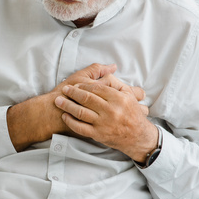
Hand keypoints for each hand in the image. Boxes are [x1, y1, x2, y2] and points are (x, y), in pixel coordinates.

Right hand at [6, 63, 144, 151]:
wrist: (52, 112)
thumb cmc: (66, 93)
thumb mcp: (80, 78)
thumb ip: (96, 71)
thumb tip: (112, 67)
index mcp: (106, 93)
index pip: (127, 91)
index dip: (136, 94)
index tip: (141, 95)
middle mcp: (107, 107)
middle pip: (129, 106)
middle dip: (138, 108)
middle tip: (146, 109)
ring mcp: (103, 120)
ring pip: (121, 119)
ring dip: (132, 118)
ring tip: (138, 117)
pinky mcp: (97, 131)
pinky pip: (112, 129)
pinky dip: (119, 128)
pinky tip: (123, 127)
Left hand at [55, 82, 157, 161]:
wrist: (138, 137)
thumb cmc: (132, 114)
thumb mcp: (129, 95)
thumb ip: (116, 83)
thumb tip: (108, 68)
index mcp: (118, 99)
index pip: (96, 88)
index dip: (83, 85)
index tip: (75, 84)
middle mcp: (111, 111)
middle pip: (86, 98)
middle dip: (72, 93)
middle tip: (64, 89)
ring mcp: (103, 123)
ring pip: (81, 112)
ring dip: (67, 105)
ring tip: (59, 101)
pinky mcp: (98, 134)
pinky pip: (80, 127)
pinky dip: (71, 121)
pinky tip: (65, 116)